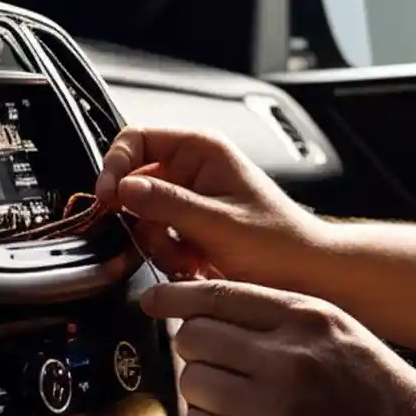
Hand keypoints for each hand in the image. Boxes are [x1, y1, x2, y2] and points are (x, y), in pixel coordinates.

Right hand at [95, 127, 324, 287]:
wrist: (307, 276)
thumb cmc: (278, 243)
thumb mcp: (219, 223)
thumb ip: (168, 205)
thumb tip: (123, 189)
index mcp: (201, 150)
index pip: (136, 138)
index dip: (116, 165)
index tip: (108, 198)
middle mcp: (192, 169)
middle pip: (133, 183)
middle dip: (144, 220)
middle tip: (163, 242)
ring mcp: (189, 198)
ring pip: (142, 217)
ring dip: (158, 244)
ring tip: (190, 259)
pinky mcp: (189, 227)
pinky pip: (156, 238)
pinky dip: (169, 256)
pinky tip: (195, 265)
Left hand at [142, 280, 415, 415]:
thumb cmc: (384, 396)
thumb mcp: (340, 332)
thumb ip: (281, 317)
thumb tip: (214, 307)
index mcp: (307, 318)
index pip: (218, 295)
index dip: (176, 297)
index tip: (155, 300)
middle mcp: (288, 357)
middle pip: (194, 337)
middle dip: (195, 351)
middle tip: (214, 366)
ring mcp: (276, 408)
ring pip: (191, 382)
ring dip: (200, 392)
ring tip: (231, 403)